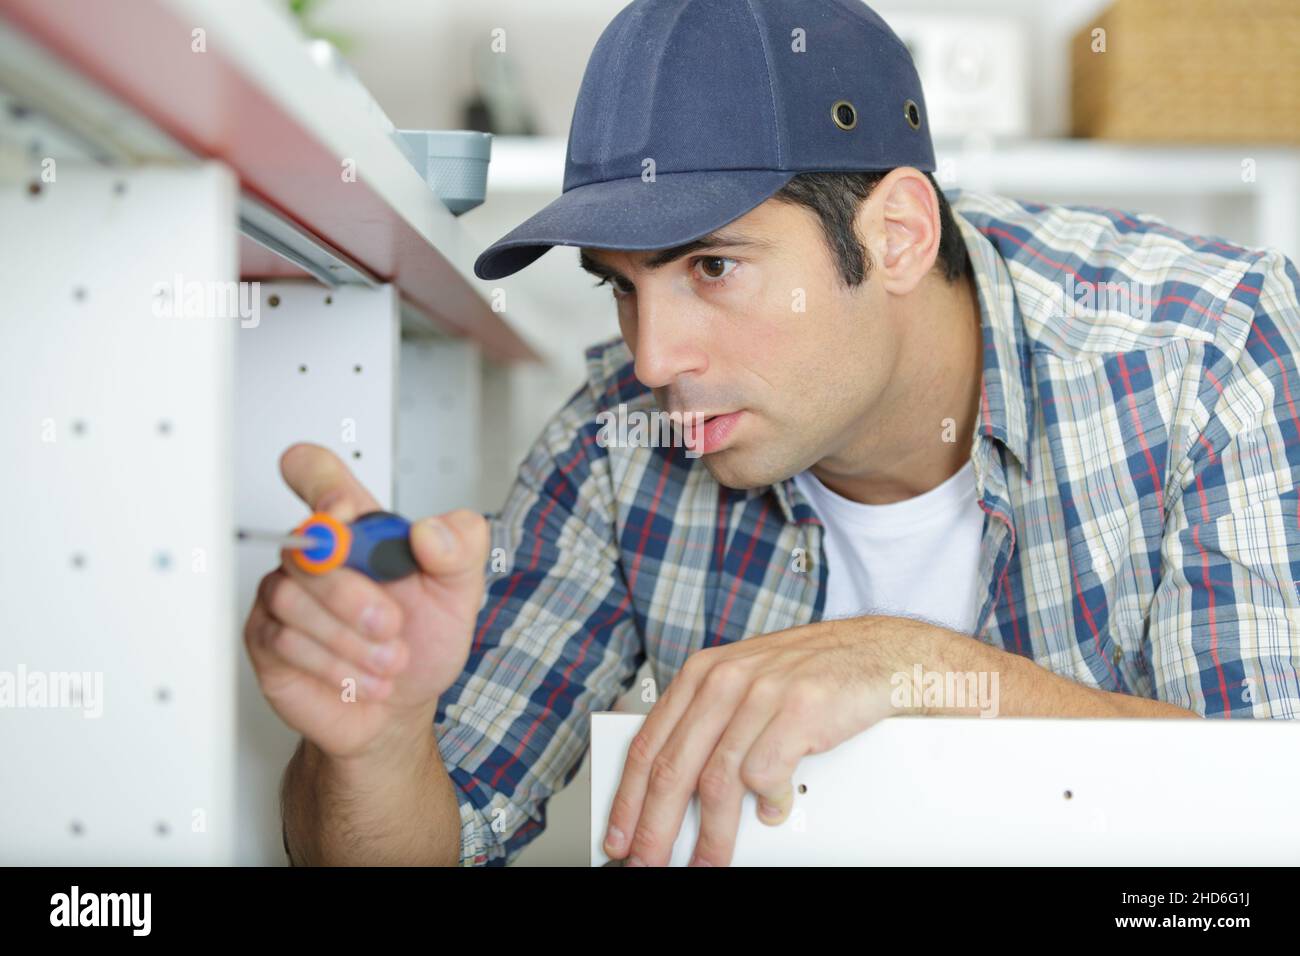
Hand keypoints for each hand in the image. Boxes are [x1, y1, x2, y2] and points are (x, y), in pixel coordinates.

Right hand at [243, 443, 489, 760]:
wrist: (401, 709)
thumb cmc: (423, 641)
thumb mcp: (461, 593)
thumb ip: (461, 550)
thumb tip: (429, 530)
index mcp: (359, 530)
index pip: (316, 474)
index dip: (321, 483)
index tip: (343, 513)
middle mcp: (318, 557)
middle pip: (306, 546)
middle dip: (353, 594)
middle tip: (391, 625)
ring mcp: (287, 595)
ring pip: (294, 598)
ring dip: (349, 639)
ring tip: (387, 660)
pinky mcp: (268, 638)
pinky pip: (284, 639)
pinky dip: (332, 664)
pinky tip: (361, 677)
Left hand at [602, 618, 904, 865]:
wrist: (879, 653)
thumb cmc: (812, 675)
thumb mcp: (747, 685)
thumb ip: (711, 725)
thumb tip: (674, 789)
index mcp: (701, 674)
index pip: (648, 745)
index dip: (628, 799)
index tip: (618, 836)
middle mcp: (724, 680)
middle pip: (673, 769)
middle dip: (656, 828)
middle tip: (648, 863)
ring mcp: (762, 693)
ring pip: (717, 782)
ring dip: (711, 835)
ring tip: (709, 862)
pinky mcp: (799, 709)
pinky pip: (767, 774)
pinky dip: (767, 804)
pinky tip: (771, 811)